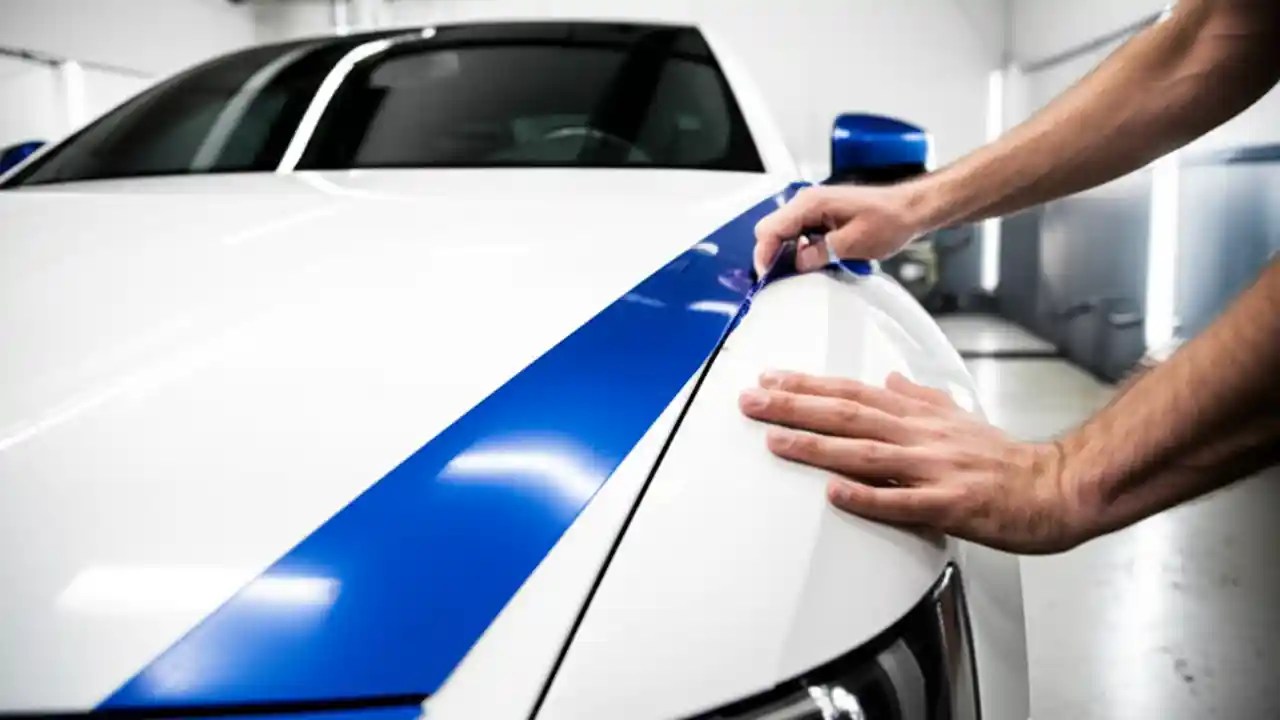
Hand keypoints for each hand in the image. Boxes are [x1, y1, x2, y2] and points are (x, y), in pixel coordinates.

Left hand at [738, 370, 1092, 553]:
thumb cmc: (1005, 458)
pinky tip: (834, 493)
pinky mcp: (949, 504)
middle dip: (795, 407)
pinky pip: (901, 502)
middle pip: (848, 415)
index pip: (853, 392)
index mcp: (919, 415)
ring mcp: (933, 469)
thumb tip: (889, 378)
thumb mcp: (959, 416)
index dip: (808, 385)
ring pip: (865, 453)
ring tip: (776, 439)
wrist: (1055, 488)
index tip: (769, 379)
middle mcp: (921, 435)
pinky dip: (867, 496)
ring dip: (817, 446)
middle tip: (751, 401)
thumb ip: (920, 397)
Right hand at [753, 184, 930, 275]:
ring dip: (787, 255)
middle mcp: (807, 202)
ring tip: (799, 274)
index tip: (768, 276)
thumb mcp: (855, 242)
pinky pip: (798, 236)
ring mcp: (813, 210)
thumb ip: (822, 252)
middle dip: (773, 256)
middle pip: (772, 231)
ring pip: (783, 235)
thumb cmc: (889, 219)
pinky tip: (812, 264)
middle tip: (781, 279)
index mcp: (811, 203)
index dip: (765, 254)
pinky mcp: (820, 218)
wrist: (909, 210)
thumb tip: (799, 263)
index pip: (771, 228)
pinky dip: (799, 252)